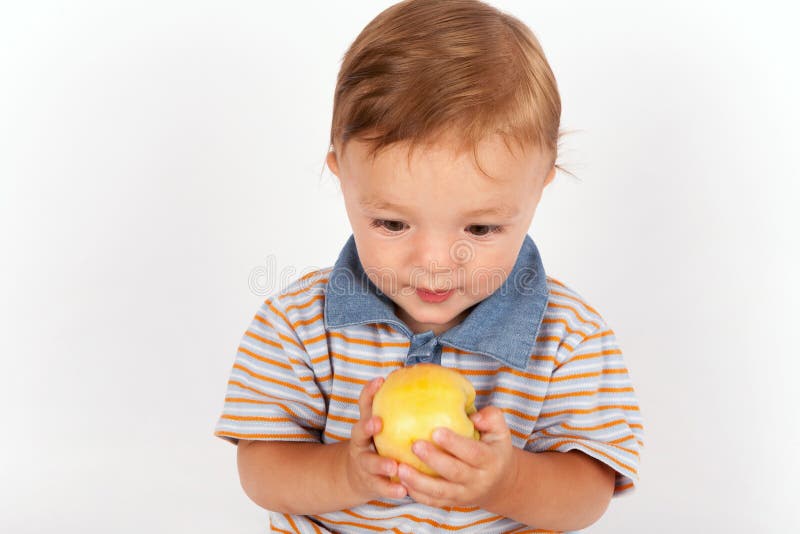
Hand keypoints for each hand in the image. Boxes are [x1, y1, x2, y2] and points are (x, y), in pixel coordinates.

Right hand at [343, 377, 407, 501]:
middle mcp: (362, 442)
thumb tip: (443, 394)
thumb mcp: (386, 426)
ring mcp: (364, 463)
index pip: (365, 404)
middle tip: (378, 423)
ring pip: (369, 463)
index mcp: (368, 424)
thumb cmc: (383, 444)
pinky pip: (380, 487)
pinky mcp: (370, 483)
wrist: (358, 476)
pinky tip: (403, 490)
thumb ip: (404, 413)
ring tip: (393, 466)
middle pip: (358, 431)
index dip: (369, 392)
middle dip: (367, 426)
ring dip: (380, 464)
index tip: (380, 381)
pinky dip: (390, 489)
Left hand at [396, 405, 517, 508]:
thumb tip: (473, 417)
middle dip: (433, 459)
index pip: (473, 453)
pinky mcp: (452, 502)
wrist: (501, 484)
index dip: (455, 443)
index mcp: (490, 461)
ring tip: (400, 468)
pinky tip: (401, 481)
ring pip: (440, 491)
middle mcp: (478, 480)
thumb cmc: (495, 449)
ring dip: (419, 481)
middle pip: (454, 472)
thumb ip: (491, 418)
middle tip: (415, 445)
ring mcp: (464, 494)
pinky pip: (433, 501)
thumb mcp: (500, 432)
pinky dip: (417, 493)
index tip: (436, 431)